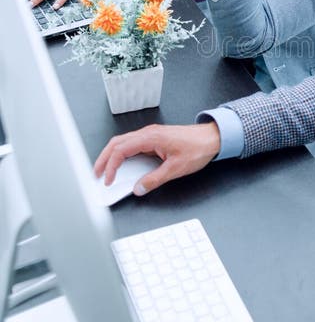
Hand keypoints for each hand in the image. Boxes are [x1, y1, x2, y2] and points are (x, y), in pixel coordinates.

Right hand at [94, 123, 220, 195]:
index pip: (121, 150)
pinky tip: (122, 164)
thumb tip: (138, 188)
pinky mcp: (154, 138)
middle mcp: (148, 133)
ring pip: (123, 142)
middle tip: (96, 174)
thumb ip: (154, 179)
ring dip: (111, 156)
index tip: (108, 180)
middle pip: (116, 143)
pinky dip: (122, 154)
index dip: (111, 166)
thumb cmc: (197, 148)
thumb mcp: (175, 169)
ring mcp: (150, 134)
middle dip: (104, 159)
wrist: (213, 138)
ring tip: (105, 170)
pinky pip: (132, 144)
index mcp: (150, 137)